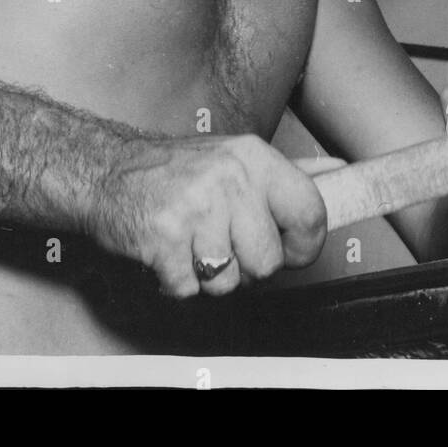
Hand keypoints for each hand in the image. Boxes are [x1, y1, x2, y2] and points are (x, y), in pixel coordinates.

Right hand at [88, 134, 330, 297]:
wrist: (105, 173)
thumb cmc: (174, 172)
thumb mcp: (235, 157)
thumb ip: (288, 173)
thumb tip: (342, 174)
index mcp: (252, 157)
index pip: (310, 212)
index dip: (304, 245)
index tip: (290, 249)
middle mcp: (228, 178)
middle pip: (269, 261)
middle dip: (248, 266)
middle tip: (222, 243)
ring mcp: (194, 208)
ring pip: (230, 281)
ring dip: (210, 276)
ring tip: (191, 244)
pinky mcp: (163, 238)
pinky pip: (190, 289)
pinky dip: (177, 281)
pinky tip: (167, 252)